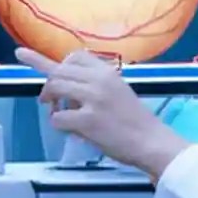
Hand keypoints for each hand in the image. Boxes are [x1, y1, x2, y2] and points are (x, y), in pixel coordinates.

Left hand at [15, 46, 189, 179]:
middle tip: (45, 99)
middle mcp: (99, 81)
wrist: (152, 142)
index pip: (75, 56)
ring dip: (49, 100)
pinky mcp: (87, 121)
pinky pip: (57, 117)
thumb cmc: (136, 121)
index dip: (59, 63)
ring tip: (54, 111)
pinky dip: (56, 123)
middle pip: (59, 71)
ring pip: (54, 87)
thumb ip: (95, 83)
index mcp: (107, 72)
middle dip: (47, 84)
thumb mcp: (118, 90)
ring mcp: (92, 99)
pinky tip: (68, 130)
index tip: (49, 68)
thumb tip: (68, 86)